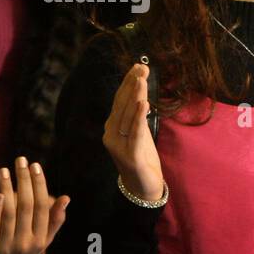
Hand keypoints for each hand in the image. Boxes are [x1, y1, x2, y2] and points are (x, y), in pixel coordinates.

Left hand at [0, 157, 68, 253]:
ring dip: (6, 188)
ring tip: (4, 170)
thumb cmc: (23, 248)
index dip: (39, 185)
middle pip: (26, 206)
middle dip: (24, 180)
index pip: (42, 207)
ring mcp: (7, 249)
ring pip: (9, 213)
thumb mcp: (42, 239)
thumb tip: (66, 198)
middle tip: (20, 161)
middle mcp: (26, 245)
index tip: (35, 166)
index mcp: (41, 240)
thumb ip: (54, 219)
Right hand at [101, 64, 164, 200]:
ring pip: (127, 117)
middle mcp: (110, 134)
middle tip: (141, 68)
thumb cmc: (142, 157)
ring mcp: (118, 146)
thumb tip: (140, 90)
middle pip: (121, 105)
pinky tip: (143, 105)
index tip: (137, 66)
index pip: (119, 100)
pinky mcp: (130, 156)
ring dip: (135, 96)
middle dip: (132, 85)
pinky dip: (138, 118)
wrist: (143, 187)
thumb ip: (136, 114)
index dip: (127, 82)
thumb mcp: (139, 132)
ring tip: (141, 81)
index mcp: (112, 127)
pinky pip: (135, 134)